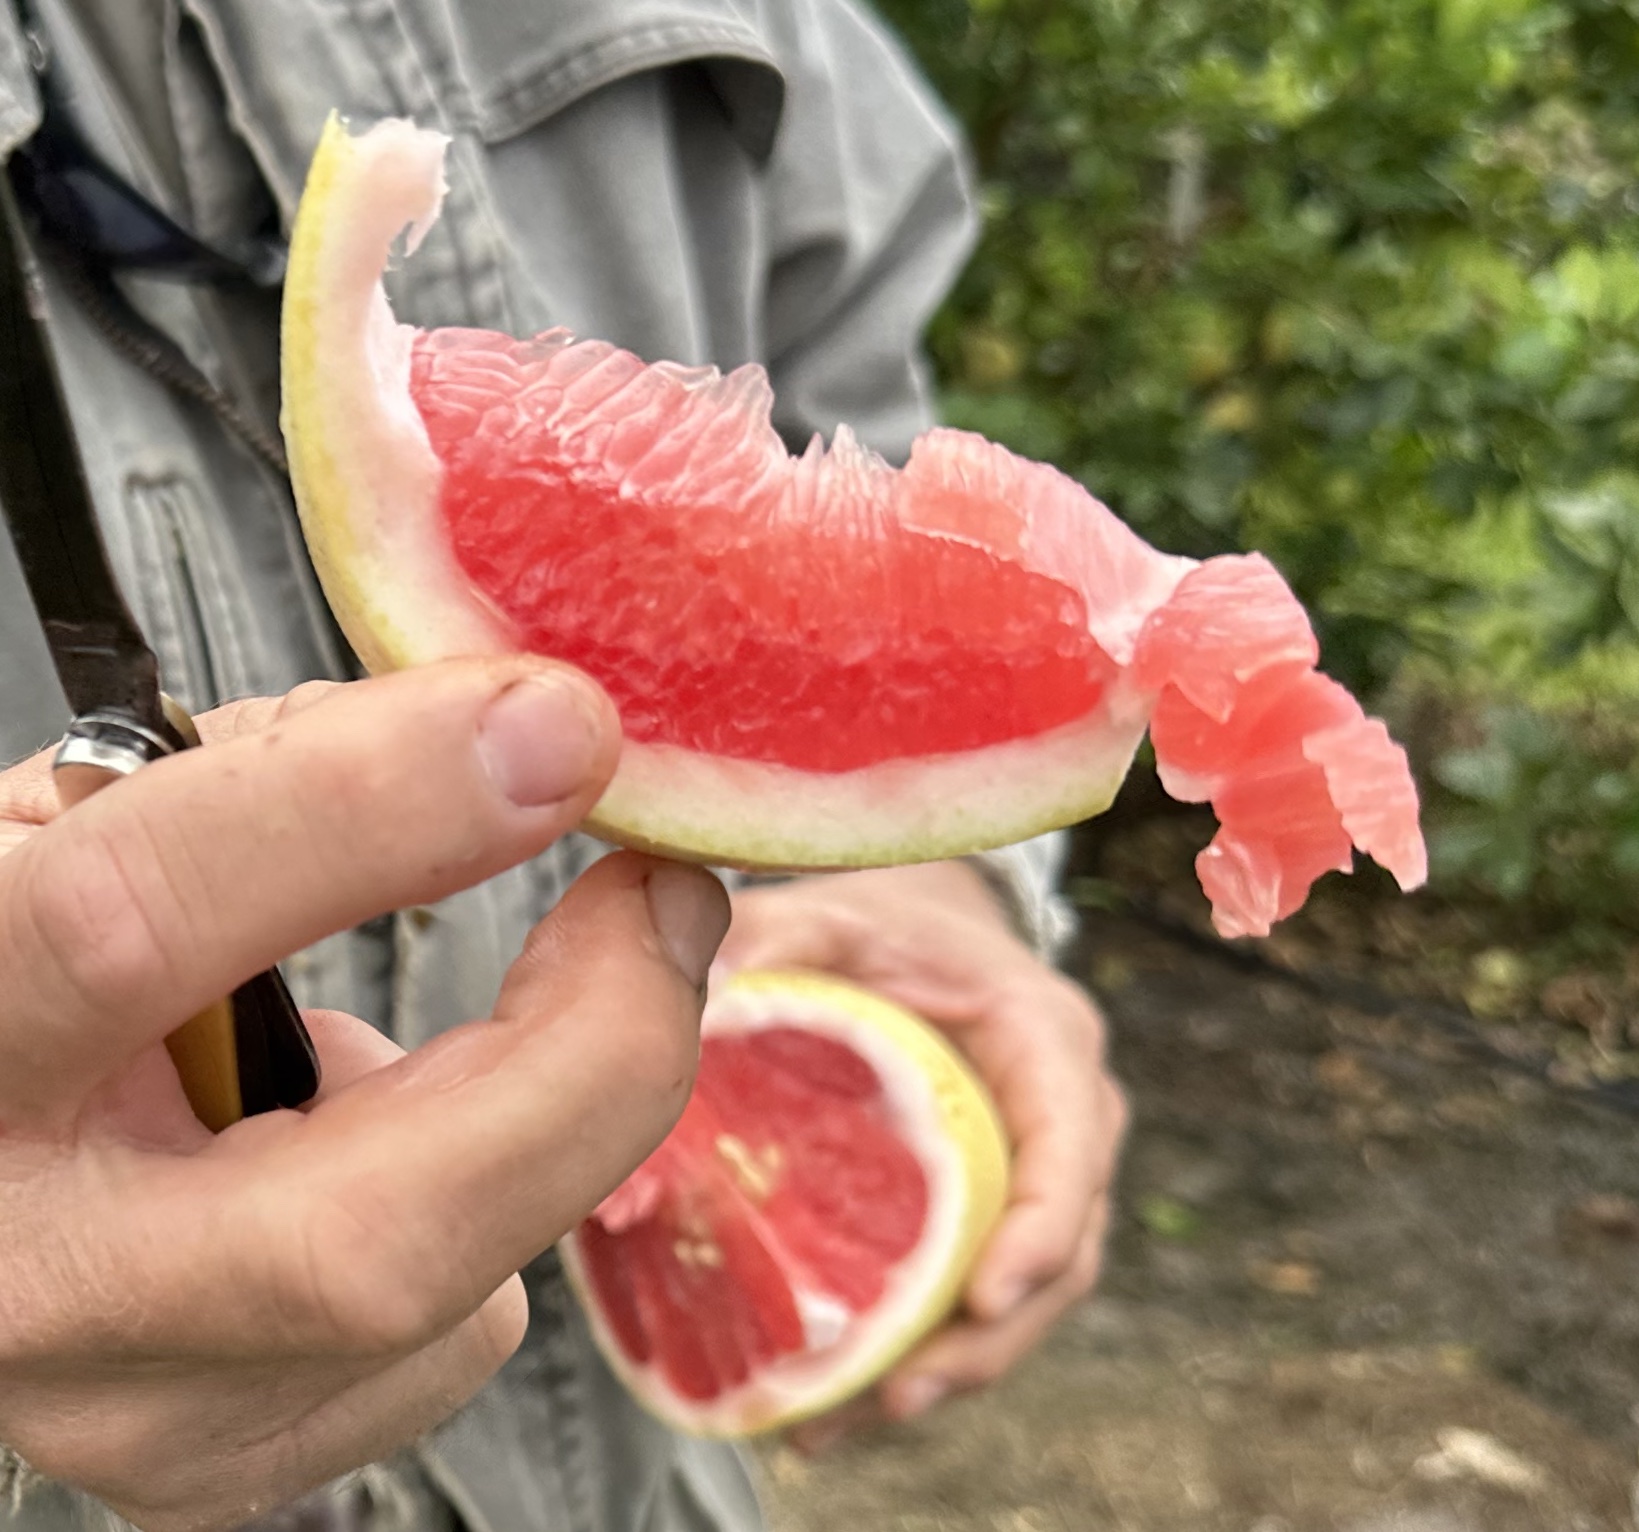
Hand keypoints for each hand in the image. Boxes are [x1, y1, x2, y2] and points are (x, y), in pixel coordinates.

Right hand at [0, 658, 728, 1531]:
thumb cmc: (16, 964)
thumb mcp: (84, 819)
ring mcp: (131, 1408)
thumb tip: (528, 744)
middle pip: (372, 1237)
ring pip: (459, 1291)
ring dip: (536, 1112)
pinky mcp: (224, 1459)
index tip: (561, 734)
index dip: (378, 811)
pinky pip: (458, 1329)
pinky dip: (487, 1195)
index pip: (134, 926)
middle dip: (591, 1049)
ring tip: (474, 1022)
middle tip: (667, 899)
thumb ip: (291, 772)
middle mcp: (28, 1274)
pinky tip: (397, 1136)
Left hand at [718, 862, 1124, 1442]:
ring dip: (949, 1368)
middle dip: (986, 1338)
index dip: (1043, 1229)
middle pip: (1059, 1253)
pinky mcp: (993, 1214)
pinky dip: (919, 1350)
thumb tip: (704, 985)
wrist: (917, 935)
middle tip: (896, 1394)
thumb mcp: (834, 912)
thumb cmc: (883, 923)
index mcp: (1046, 1041)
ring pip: (1023, 1297)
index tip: (988, 1296)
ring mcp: (1035, 1177)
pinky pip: (975, 1294)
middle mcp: (1062, 1119)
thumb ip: (774, 934)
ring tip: (847, 1419)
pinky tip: (837, 1400)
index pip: (1071, 1146)